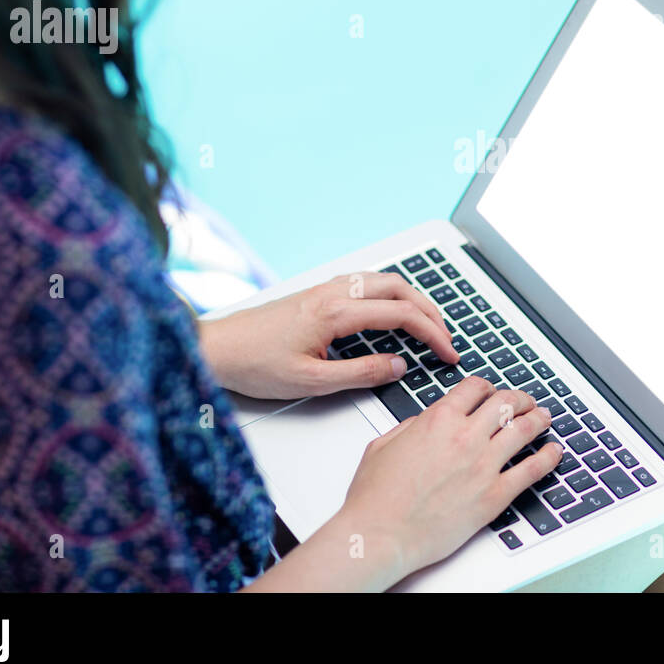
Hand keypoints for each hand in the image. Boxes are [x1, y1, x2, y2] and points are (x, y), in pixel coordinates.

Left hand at [199, 272, 458, 398]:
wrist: (216, 348)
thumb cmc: (254, 364)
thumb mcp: (312, 382)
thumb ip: (361, 373)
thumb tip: (398, 366)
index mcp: (337, 312)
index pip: (402, 315)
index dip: (433, 334)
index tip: (448, 354)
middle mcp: (334, 292)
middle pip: (401, 289)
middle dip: (432, 311)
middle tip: (447, 338)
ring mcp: (326, 288)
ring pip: (385, 281)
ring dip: (413, 299)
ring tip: (428, 324)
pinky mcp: (317, 293)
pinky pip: (367, 283)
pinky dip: (391, 294)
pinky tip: (393, 311)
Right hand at [334, 377, 563, 581]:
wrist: (380, 534)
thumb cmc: (376, 497)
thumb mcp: (383, 445)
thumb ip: (409, 427)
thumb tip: (424, 422)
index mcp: (437, 420)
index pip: (475, 388)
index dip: (487, 387)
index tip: (492, 391)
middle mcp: (465, 437)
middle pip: (505, 403)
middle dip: (519, 399)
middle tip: (525, 402)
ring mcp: (483, 465)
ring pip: (524, 430)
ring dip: (538, 419)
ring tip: (544, 418)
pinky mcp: (494, 495)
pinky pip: (531, 470)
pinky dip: (548, 457)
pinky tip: (554, 452)